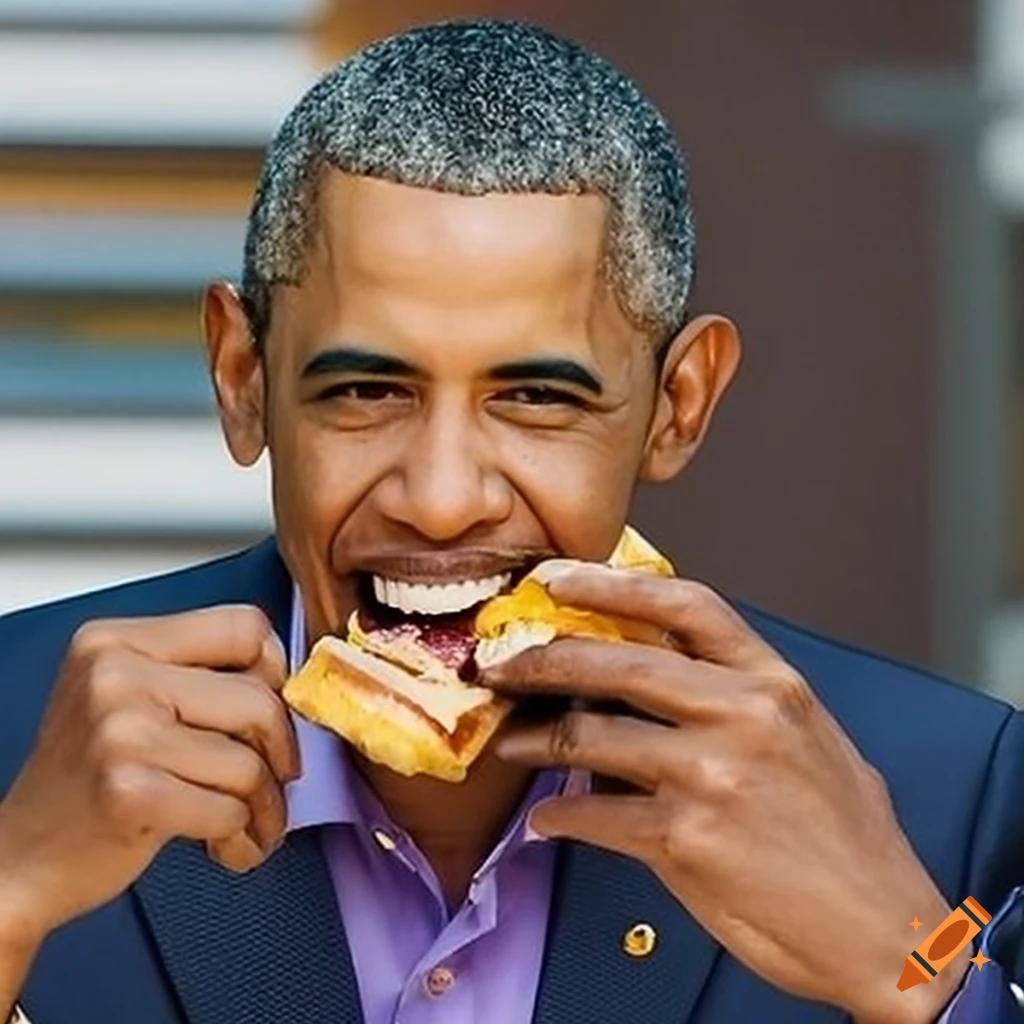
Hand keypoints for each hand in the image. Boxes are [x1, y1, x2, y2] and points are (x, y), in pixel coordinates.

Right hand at [0, 605, 298, 945]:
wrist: (20, 858)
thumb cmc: (89, 778)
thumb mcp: (129, 698)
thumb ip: (198, 675)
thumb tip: (292, 682)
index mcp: (118, 641)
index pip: (245, 626)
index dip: (273, 670)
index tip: (270, 704)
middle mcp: (115, 675)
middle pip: (258, 698)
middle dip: (280, 750)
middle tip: (274, 778)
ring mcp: (120, 733)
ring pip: (249, 763)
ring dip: (263, 805)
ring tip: (248, 820)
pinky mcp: (129, 792)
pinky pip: (228, 810)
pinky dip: (236, 836)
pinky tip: (221, 845)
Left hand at [483, 565, 961, 1023]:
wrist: (884, 930)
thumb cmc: (846, 836)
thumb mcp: (807, 739)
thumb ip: (736, 702)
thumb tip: (654, 688)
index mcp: (773, 682)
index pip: (684, 605)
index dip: (611, 583)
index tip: (555, 578)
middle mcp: (742, 715)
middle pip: (617, 662)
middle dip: (545, 658)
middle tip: (501, 662)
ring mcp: (711, 774)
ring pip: (591, 736)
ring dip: (535, 740)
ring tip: (510, 742)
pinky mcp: (685, 838)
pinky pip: (594, 816)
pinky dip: (560, 818)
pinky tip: (548, 820)